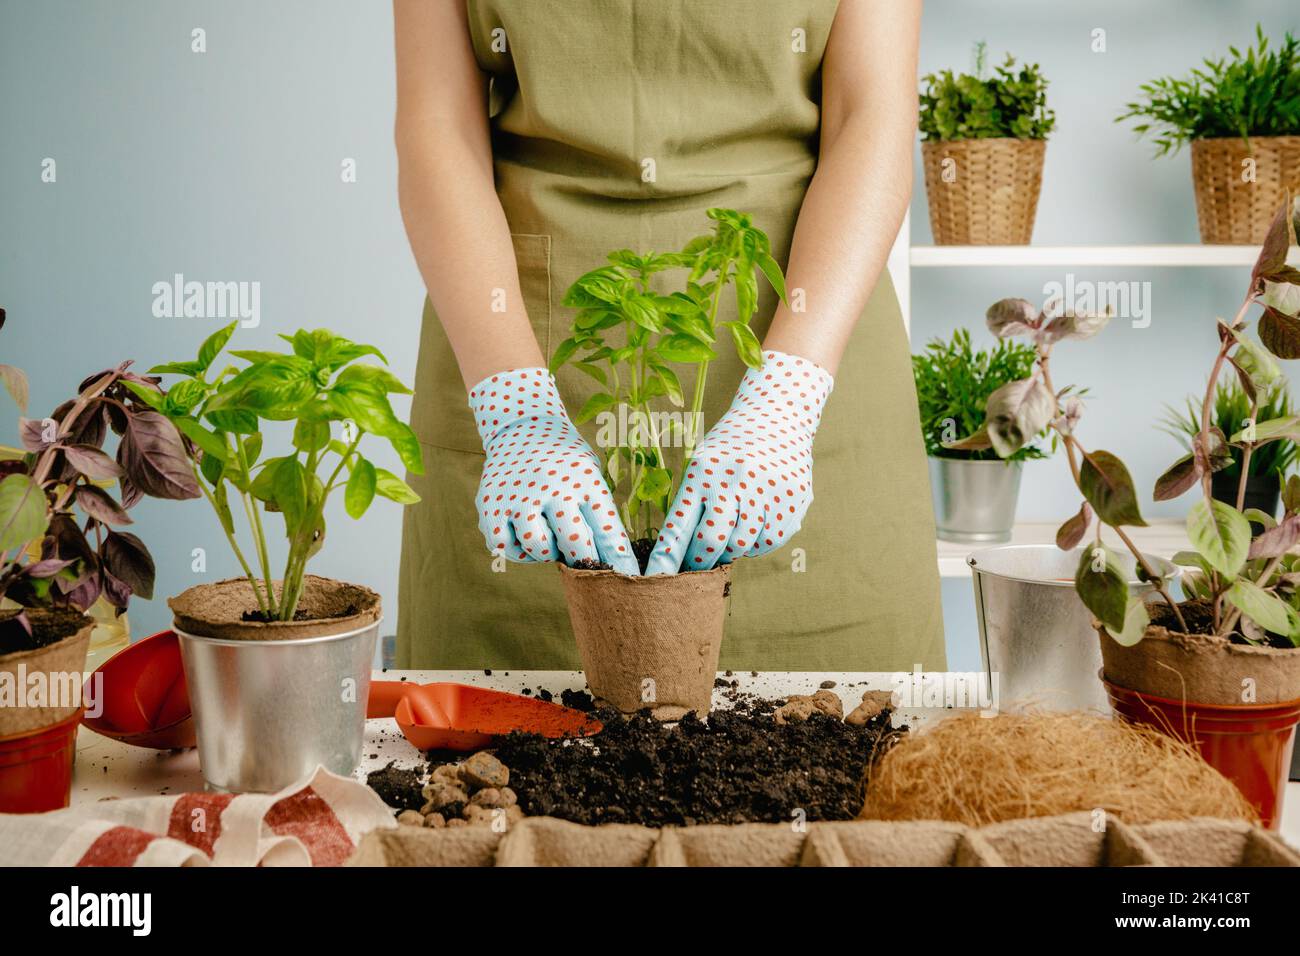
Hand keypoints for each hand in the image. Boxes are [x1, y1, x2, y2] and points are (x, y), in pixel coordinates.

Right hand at [470, 368, 638, 573]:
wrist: (522, 427)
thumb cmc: (566, 461)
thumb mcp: (590, 475)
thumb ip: (599, 516)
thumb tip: (614, 564)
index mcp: (585, 479)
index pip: (608, 530)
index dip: (620, 561)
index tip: (627, 581)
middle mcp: (552, 485)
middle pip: (575, 544)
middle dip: (584, 562)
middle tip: (583, 562)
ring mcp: (519, 495)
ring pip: (538, 548)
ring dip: (547, 552)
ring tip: (549, 536)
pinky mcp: (491, 504)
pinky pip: (505, 547)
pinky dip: (517, 549)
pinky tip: (524, 534)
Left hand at [646, 351, 832, 573]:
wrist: (779, 416)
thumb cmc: (729, 448)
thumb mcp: (702, 464)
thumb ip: (692, 506)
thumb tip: (679, 560)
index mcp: (703, 472)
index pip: (679, 526)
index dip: (667, 559)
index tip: (656, 582)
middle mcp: (735, 480)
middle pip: (711, 542)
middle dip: (700, 563)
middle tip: (695, 571)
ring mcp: (767, 490)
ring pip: (742, 545)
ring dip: (731, 550)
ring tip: (731, 533)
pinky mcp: (792, 501)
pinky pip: (768, 541)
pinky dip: (758, 542)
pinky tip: (756, 521)